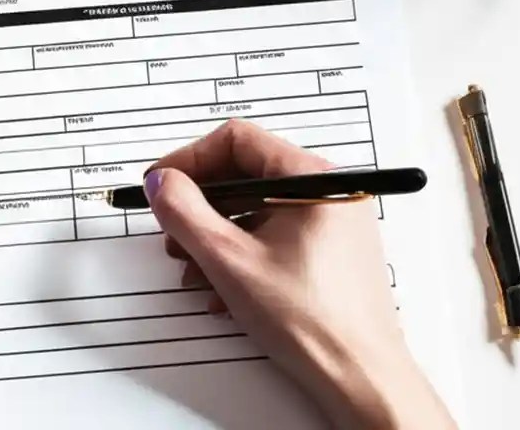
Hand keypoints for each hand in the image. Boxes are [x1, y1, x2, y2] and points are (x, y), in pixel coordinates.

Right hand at [146, 120, 453, 429]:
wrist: (358, 377)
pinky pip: (275, 237)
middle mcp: (328, 192)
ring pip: (257, 211)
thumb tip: (162, 183)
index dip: (189, 160)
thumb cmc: (312, 322)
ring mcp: (332, 224)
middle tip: (172, 232)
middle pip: (246, 175)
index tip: (161, 184)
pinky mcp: (330, 253)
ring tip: (193, 269)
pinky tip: (222, 289)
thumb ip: (186, 213)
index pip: (238, 141)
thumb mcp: (229, 260)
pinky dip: (242, 255)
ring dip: (216, 236)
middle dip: (200, 206)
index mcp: (313, 179)